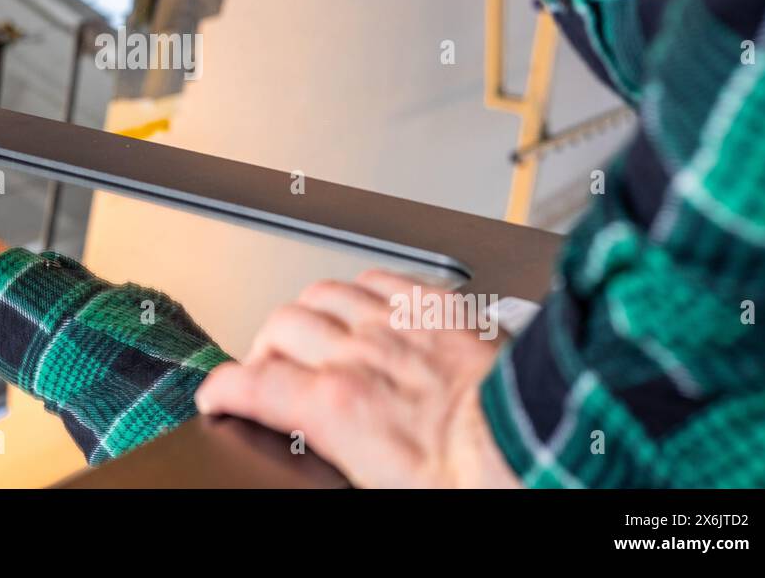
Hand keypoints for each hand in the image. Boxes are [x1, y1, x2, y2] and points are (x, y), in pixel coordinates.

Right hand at [194, 270, 518, 487]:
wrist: (546, 449)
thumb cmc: (474, 481)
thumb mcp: (378, 488)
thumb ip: (330, 454)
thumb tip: (312, 458)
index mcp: (338, 407)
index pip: (249, 381)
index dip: (221, 388)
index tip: (218, 397)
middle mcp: (360, 354)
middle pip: (278, 326)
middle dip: (261, 349)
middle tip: (266, 370)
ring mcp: (399, 323)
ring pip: (322, 293)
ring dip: (304, 314)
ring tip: (307, 334)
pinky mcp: (437, 307)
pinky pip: (378, 276)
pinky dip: (357, 288)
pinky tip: (361, 303)